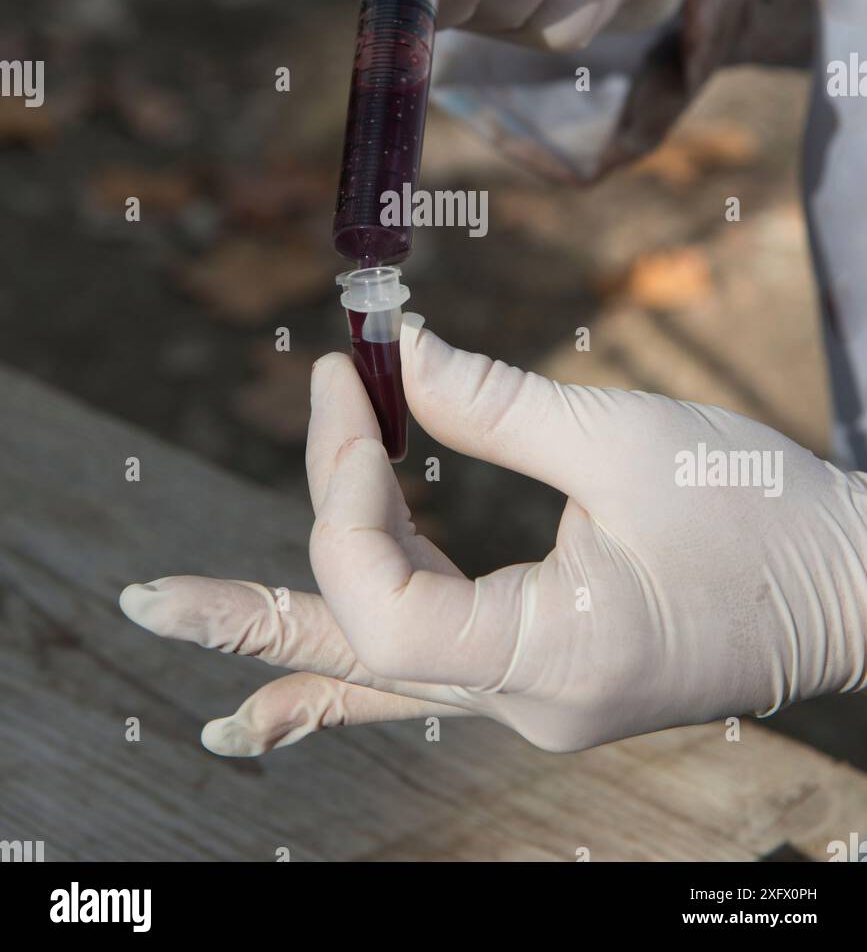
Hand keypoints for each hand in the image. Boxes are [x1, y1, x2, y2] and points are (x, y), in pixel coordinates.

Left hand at [120, 320, 866, 754]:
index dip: (345, 492)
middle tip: (144, 604)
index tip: (349, 385)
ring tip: (188, 622)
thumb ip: (495, 405)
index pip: (389, 602)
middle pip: (357, 664)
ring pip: (383, 672)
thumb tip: (404, 353)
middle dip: (248, 622)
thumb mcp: (625, 442)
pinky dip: (356, 648)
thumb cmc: (763, 516)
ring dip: (291, 629)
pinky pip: (428, 669)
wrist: (853, 586)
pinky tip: (283, 682)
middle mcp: (527, 700)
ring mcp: (534, 695)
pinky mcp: (546, 667)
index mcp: (552, 657)